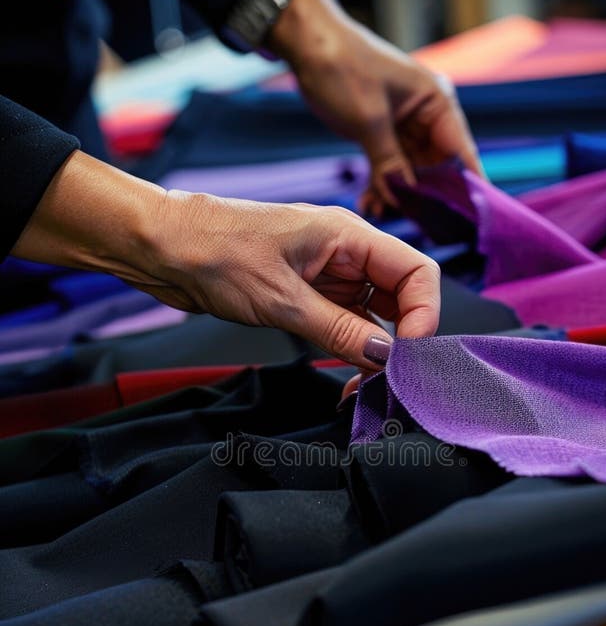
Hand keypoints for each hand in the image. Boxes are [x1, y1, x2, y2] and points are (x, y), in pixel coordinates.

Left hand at [12, 151, 439, 369]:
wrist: (162, 247)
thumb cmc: (212, 251)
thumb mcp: (281, 298)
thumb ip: (340, 330)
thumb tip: (386, 357)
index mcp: (348, 236)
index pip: (416, 273)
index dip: (422, 317)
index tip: (406, 357)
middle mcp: (345, 255)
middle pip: (401, 298)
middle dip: (402, 341)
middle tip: (389, 383)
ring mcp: (327, 276)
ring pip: (375, 317)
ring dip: (375, 353)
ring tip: (365, 389)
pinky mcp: (308, 296)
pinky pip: (346, 326)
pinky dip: (350, 353)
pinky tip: (347, 379)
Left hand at [269, 0, 481, 215]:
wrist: (308, 47)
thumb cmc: (344, 68)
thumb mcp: (369, 120)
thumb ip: (390, 163)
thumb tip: (407, 197)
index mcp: (436, 102)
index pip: (460, 151)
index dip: (464, 186)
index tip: (464, 218)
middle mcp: (426, 116)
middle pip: (436, 168)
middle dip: (420, 194)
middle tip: (406, 218)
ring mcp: (404, 127)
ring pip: (410, 172)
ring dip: (395, 194)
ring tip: (378, 211)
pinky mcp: (382, 135)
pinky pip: (389, 168)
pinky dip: (380, 185)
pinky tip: (368, 203)